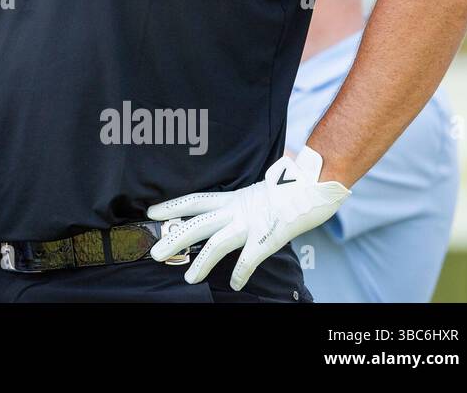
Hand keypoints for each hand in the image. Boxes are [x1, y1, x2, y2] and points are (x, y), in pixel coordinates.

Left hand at [147, 145, 349, 290]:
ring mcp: (251, 224)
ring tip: (187, 278)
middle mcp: (237, 210)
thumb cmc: (292, 184)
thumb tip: (238, 201)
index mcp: (234, 197)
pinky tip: (235, 285)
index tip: (152, 213)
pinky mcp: (268, 237)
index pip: (195, 201)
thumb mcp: (260, 189)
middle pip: (198, 225)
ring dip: (201, 262)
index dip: (173, 207)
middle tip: (154, 252)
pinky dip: (241, 272)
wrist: (315, 182)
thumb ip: (246, 199)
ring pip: (217, 244)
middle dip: (174, 239)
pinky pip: (250, 258)